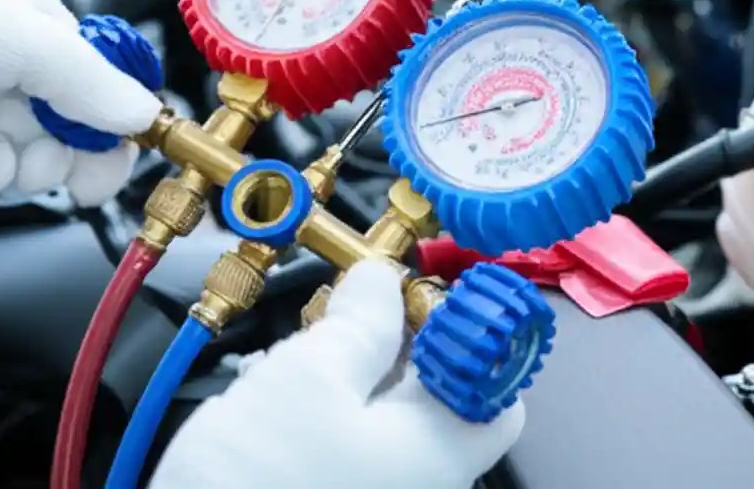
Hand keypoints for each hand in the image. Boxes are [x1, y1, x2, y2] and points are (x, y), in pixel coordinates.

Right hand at [150, 260, 525, 488]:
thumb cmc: (257, 480)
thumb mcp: (308, 377)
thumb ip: (358, 324)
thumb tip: (381, 284)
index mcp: (442, 451)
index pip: (496, 388)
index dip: (463, 334)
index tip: (415, 296)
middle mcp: (424, 482)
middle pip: (435, 398)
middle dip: (392, 343)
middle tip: (347, 309)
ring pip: (384, 422)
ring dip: (348, 375)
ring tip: (296, 351)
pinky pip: (348, 451)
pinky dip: (323, 414)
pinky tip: (275, 395)